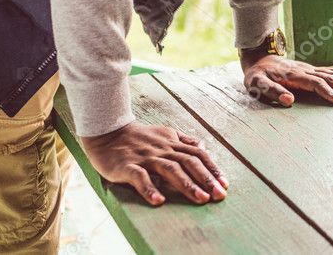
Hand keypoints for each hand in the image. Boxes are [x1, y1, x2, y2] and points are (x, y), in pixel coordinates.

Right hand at [80, 121, 227, 206]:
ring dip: (187, 184)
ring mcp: (146, 157)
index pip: (198, 155)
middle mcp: (163, 149)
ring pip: (170, 169)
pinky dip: (150, 188)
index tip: (224, 184)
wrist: (108, 131)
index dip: (212, 169)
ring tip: (200, 199)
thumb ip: (185, 141)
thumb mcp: (166, 134)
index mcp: (173, 143)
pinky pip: (140, 177)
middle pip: (189, 163)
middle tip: (218, 195)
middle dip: (206, 179)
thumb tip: (203, 148)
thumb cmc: (139, 137)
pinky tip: (159, 200)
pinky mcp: (127, 165)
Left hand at [240, 53, 332, 106]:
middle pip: (332, 79)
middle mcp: (306, 70)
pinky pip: (332, 74)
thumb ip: (272, 91)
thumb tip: (289, 100)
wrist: (259, 58)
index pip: (318, 84)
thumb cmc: (256, 75)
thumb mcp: (256, 84)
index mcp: (295, 75)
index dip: (331, 94)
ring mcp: (310, 69)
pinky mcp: (312, 70)